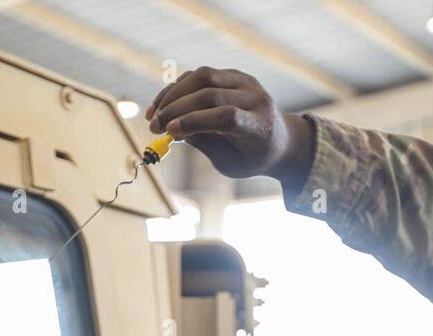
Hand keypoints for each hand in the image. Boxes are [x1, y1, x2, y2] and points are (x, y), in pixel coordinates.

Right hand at [146, 66, 314, 189]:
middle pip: (211, 93)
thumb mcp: (231, 163)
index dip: (197, 121)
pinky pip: (200, 75)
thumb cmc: (252, 158)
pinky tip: (161, 105)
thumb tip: (172, 130)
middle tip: (154, 127)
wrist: (279, 139)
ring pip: (202, 76)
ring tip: (153, 115)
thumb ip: (205, 144)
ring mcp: (244, 81)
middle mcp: (255, 98)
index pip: (227, 116)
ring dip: (173, 94)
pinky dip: (178, 88)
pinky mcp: (232, 74)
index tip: (170, 132)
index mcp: (260, 126)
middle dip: (177, 109)